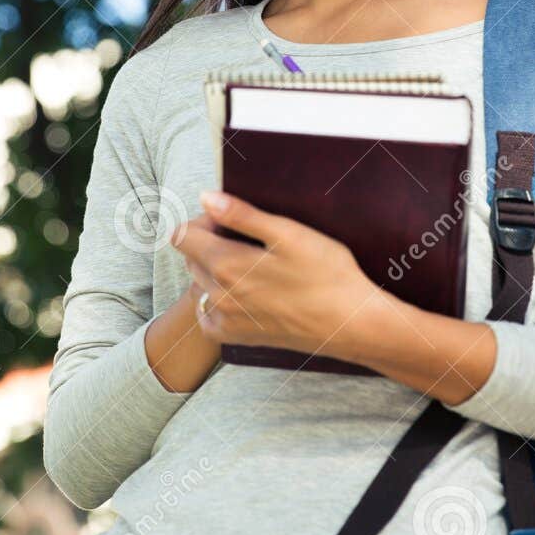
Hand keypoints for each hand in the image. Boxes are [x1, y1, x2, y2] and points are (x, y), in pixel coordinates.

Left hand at [168, 190, 387, 358]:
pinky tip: (243, 293)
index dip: (204, 220)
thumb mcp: (287, 233)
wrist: (351, 323)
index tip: (231, 219)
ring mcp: (227, 319)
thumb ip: (241, 215)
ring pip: (200, 285)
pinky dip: (217, 301)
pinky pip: (209, 315)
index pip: (183, 236)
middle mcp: (218, 295)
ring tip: (252, 265)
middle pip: (192, 258)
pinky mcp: (238, 336)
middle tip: (249, 239)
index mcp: (226, 265)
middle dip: (210, 242)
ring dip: (215, 270)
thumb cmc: (326, 273)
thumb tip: (205, 197)